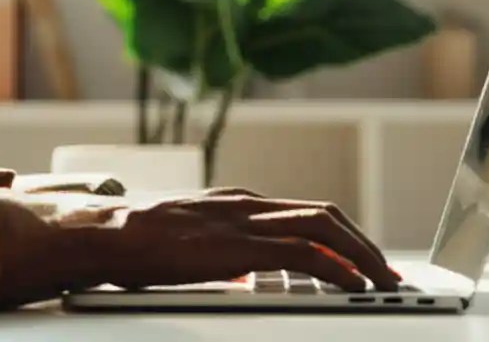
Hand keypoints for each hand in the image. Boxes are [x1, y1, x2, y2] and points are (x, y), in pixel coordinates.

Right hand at [0, 192, 397, 308]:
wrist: (104, 235)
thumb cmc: (135, 243)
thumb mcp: (188, 242)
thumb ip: (221, 251)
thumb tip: (245, 275)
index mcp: (237, 204)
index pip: (304, 212)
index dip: (341, 234)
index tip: (361, 257)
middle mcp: (248, 205)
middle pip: (324, 214)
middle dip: (361, 243)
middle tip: (384, 272)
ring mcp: (245, 222)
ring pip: (323, 226)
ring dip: (359, 254)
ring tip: (379, 281)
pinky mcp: (238, 246)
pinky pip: (301, 253)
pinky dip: (334, 265)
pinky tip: (349, 283)